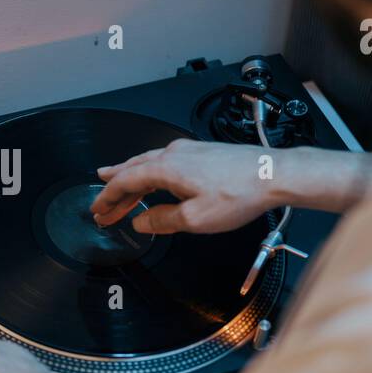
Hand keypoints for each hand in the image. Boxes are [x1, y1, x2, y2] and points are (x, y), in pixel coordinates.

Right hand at [90, 138, 277, 233]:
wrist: (273, 174)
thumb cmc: (241, 193)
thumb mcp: (195, 219)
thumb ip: (163, 220)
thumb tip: (142, 221)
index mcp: (166, 167)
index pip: (125, 181)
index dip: (107, 197)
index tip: (98, 209)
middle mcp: (174, 153)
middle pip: (133, 170)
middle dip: (114, 189)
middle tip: (102, 205)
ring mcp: (189, 151)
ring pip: (148, 163)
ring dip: (131, 179)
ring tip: (117, 187)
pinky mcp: (202, 153)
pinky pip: (164, 162)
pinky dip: (150, 173)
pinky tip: (154, 180)